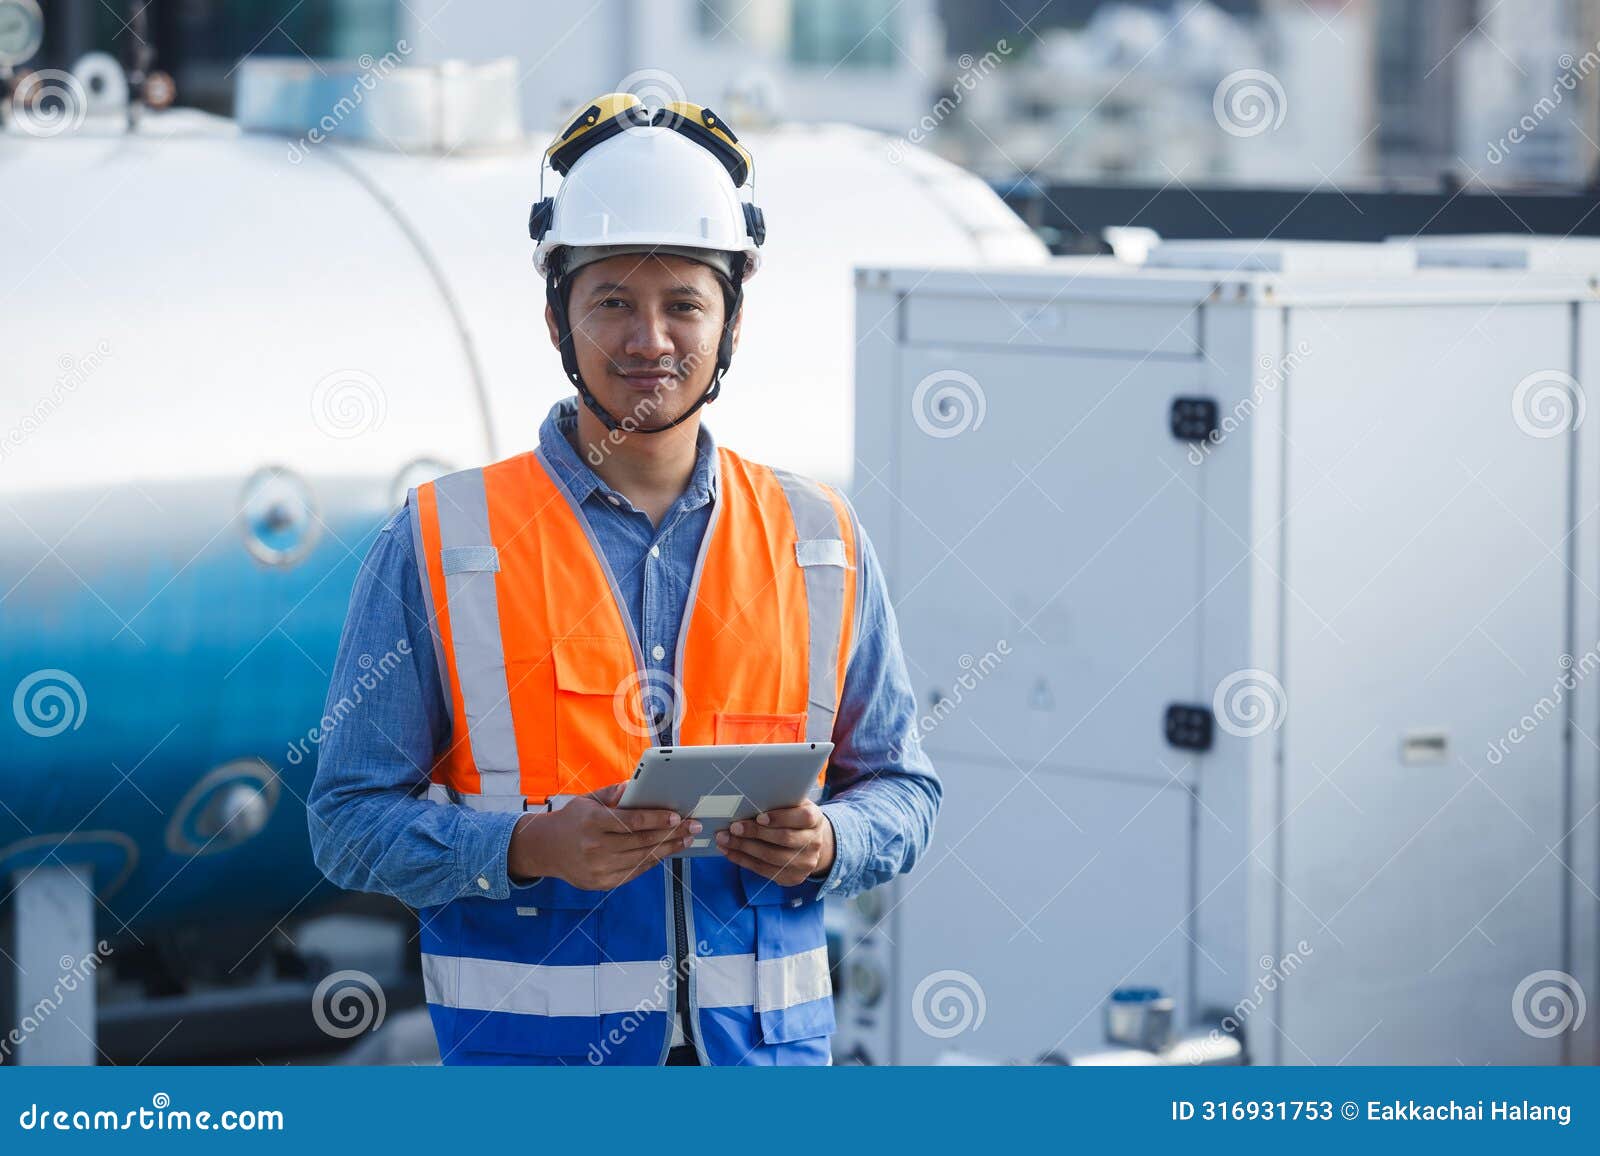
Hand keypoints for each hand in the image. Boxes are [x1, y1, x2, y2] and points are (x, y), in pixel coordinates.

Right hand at [509, 783, 698, 890]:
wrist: (546, 850)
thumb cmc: (572, 820)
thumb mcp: (587, 800)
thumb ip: (611, 793)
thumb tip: (633, 785)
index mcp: (592, 822)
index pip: (631, 822)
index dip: (657, 819)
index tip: (677, 816)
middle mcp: (595, 847)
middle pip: (642, 841)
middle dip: (672, 834)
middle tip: (693, 827)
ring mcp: (598, 868)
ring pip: (642, 858)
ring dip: (668, 849)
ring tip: (685, 840)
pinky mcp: (602, 883)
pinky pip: (634, 872)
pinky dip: (652, 862)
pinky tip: (665, 852)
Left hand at [716, 799, 834, 885]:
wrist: (809, 844)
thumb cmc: (794, 819)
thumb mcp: (794, 806)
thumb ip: (779, 802)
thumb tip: (748, 798)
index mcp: (816, 820)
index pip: (803, 817)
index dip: (780, 818)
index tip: (759, 817)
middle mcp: (814, 843)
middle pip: (784, 838)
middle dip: (755, 833)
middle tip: (733, 827)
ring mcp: (805, 863)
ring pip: (771, 857)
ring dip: (744, 848)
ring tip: (725, 840)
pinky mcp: (793, 877)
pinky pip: (764, 870)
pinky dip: (744, 860)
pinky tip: (730, 852)